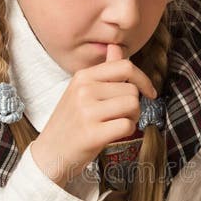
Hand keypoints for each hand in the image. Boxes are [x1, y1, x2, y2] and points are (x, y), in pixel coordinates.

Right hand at [31, 43, 155, 184]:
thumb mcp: (81, 91)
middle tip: (120, 116)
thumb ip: (103, 71)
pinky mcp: (92, 133)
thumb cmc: (70, 123)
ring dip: (132, 118)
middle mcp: (84, 90)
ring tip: (115, 124)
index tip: (149, 92)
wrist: (50, 153)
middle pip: (132, 90)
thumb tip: (116, 47)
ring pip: (133, 106)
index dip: (144, 79)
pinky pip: (127, 125)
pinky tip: (113, 134)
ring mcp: (87, 111)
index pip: (124, 66)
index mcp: (83, 76)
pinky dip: (127, 131)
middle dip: (134, 105)